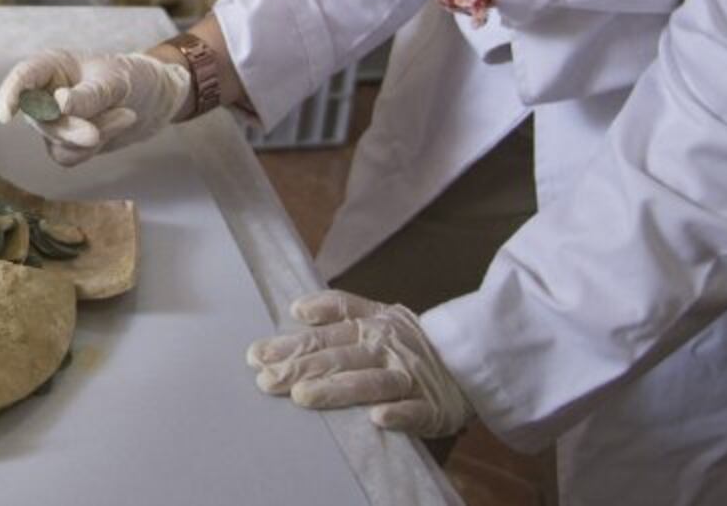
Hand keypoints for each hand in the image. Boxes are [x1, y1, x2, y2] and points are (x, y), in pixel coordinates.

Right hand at [0, 49, 190, 165]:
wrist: (158, 97)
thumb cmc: (133, 76)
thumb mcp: (115, 80)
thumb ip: (87, 96)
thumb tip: (57, 107)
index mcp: (50, 65)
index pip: (23, 78)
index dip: (9, 94)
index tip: (4, 116)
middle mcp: (45, 92)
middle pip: (39, 118)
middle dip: (69, 128)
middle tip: (94, 134)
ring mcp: (54, 119)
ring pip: (54, 141)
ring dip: (89, 137)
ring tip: (126, 115)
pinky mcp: (67, 142)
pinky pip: (68, 155)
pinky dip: (96, 145)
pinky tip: (121, 121)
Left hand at [245, 290, 471, 437]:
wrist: (471, 358)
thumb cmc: (411, 339)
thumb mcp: (378, 313)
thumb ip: (339, 307)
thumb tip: (297, 308)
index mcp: (370, 326)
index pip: (323, 335)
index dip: (290, 344)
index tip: (255, 355)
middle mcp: (385, 347)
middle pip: (338, 357)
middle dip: (301, 368)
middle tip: (266, 381)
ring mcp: (409, 376)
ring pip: (369, 382)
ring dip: (337, 390)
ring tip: (303, 398)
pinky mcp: (432, 405)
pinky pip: (415, 410)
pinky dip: (397, 413)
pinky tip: (376, 418)